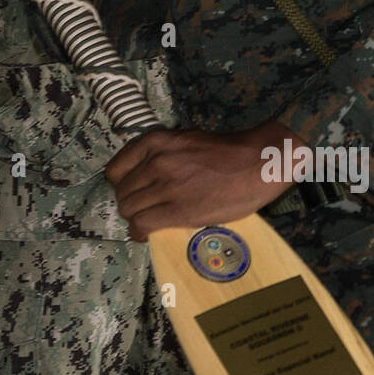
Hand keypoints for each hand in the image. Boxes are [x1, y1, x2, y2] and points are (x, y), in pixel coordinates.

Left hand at [106, 121, 302, 239]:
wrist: (257, 162)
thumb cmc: (227, 150)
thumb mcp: (186, 139)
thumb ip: (163, 153)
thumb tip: (147, 171)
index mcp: (155, 142)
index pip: (116, 169)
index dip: (121, 184)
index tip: (130, 191)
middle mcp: (155, 163)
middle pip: (122, 192)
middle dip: (129, 203)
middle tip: (142, 209)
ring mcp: (166, 187)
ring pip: (129, 209)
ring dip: (135, 218)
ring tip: (145, 223)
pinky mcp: (178, 210)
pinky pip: (143, 224)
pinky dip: (139, 232)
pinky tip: (145, 235)